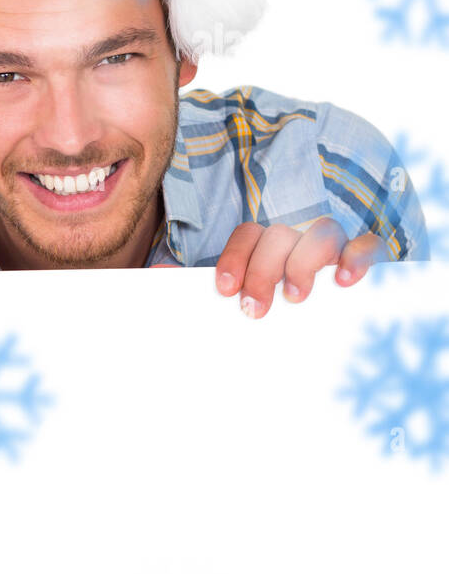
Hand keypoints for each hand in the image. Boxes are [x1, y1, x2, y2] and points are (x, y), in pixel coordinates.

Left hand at [213, 220, 388, 318]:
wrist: (341, 341)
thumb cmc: (288, 324)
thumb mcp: (262, 310)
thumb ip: (243, 301)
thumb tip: (207, 296)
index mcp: (272, 247)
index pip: (249, 234)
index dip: (234, 257)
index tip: (227, 290)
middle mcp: (302, 241)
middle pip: (278, 235)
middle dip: (262, 271)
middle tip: (255, 309)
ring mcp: (336, 247)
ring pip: (321, 232)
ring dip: (302, 263)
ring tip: (295, 298)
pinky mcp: (367, 259)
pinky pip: (367, 245)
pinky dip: (354, 259)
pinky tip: (343, 281)